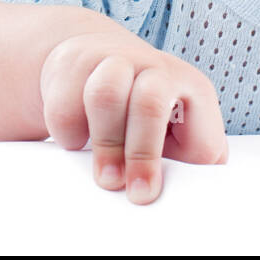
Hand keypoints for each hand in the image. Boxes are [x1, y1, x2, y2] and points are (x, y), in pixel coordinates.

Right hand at [39, 30, 228, 202]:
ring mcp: (115, 60)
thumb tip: (191, 201)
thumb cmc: (145, 114)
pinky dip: (67, 132)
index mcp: (193, 88)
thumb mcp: (178, 134)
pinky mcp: (74, 63)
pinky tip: (76, 142)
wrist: (96, 59)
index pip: (193, 123)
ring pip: (106, 94)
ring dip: (104, 141)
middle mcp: (157, 68)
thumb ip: (190, 163)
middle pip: (149, 102)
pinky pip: (65, 104)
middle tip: (120, 187)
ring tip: (102, 176)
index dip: (171, 164)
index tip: (145, 195)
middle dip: (137, 152)